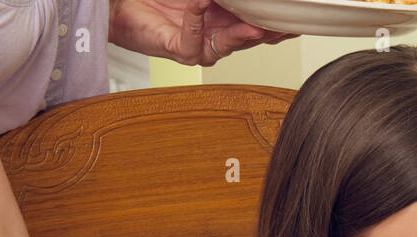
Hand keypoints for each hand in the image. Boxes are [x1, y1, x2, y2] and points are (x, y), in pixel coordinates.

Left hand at [109, 0, 293, 65]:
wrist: (121, 3)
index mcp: (225, 19)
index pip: (256, 23)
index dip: (276, 22)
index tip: (295, 17)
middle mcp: (216, 35)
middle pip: (250, 37)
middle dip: (269, 32)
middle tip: (285, 25)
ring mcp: (199, 46)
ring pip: (229, 45)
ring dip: (242, 35)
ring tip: (256, 27)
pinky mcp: (179, 52)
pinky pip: (195, 41)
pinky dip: (198, 19)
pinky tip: (201, 2)